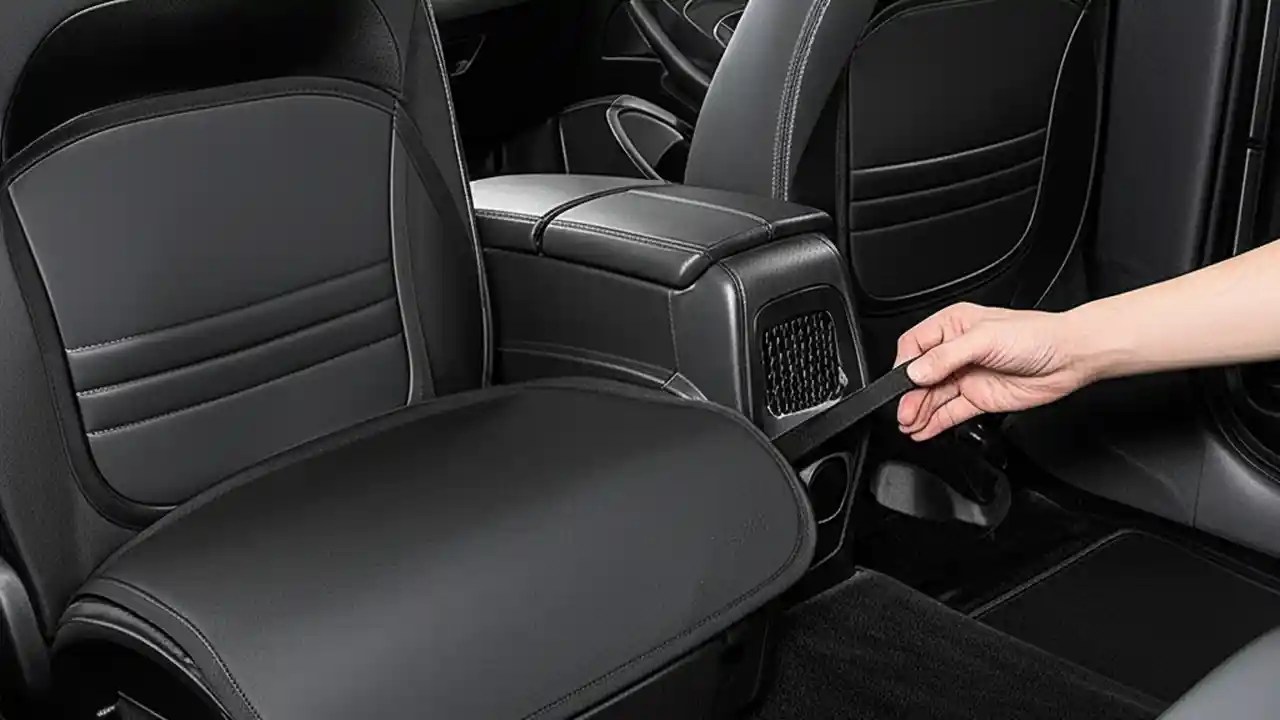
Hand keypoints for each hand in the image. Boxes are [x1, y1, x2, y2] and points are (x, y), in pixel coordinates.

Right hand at [894, 303, 1096, 440]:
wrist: (1070, 358)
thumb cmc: (1036, 336)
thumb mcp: (985, 339)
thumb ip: (947, 356)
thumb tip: (916, 371)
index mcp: (953, 326)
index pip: (914, 345)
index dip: (904, 365)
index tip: (902, 383)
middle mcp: (956, 351)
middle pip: (920, 376)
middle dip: (909, 395)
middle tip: (903, 413)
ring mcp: (966, 376)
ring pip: (933, 397)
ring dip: (919, 412)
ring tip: (909, 425)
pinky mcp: (978, 398)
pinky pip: (950, 413)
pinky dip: (935, 423)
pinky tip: (923, 430)